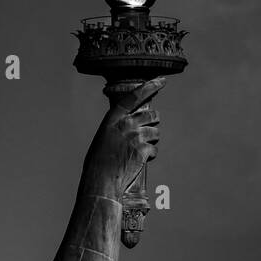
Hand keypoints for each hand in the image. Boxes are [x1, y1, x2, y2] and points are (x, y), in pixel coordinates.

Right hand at [83, 77, 164, 195]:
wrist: (100, 180)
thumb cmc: (99, 161)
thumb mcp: (104, 137)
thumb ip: (117, 127)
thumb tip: (132, 122)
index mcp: (113, 119)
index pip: (134, 97)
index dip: (149, 86)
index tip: (161, 80)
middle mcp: (126, 124)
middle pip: (152, 115)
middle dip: (153, 122)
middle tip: (147, 132)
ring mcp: (135, 137)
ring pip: (156, 132)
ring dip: (152, 140)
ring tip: (139, 150)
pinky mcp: (143, 151)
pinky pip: (155, 149)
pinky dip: (150, 156)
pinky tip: (139, 161)